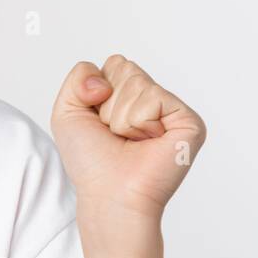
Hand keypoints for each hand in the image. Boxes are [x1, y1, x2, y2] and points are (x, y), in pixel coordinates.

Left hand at [50, 54, 205, 232]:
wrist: (108, 194)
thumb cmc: (90, 160)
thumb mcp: (67, 111)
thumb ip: (80, 76)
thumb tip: (110, 72)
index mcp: (132, 95)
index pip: (114, 63)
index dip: (95, 92)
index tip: (99, 123)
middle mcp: (155, 99)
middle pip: (124, 66)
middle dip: (107, 103)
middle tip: (116, 134)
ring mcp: (173, 110)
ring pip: (136, 81)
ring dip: (120, 116)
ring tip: (130, 141)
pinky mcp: (189, 121)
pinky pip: (153, 96)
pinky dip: (138, 121)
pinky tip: (147, 142)